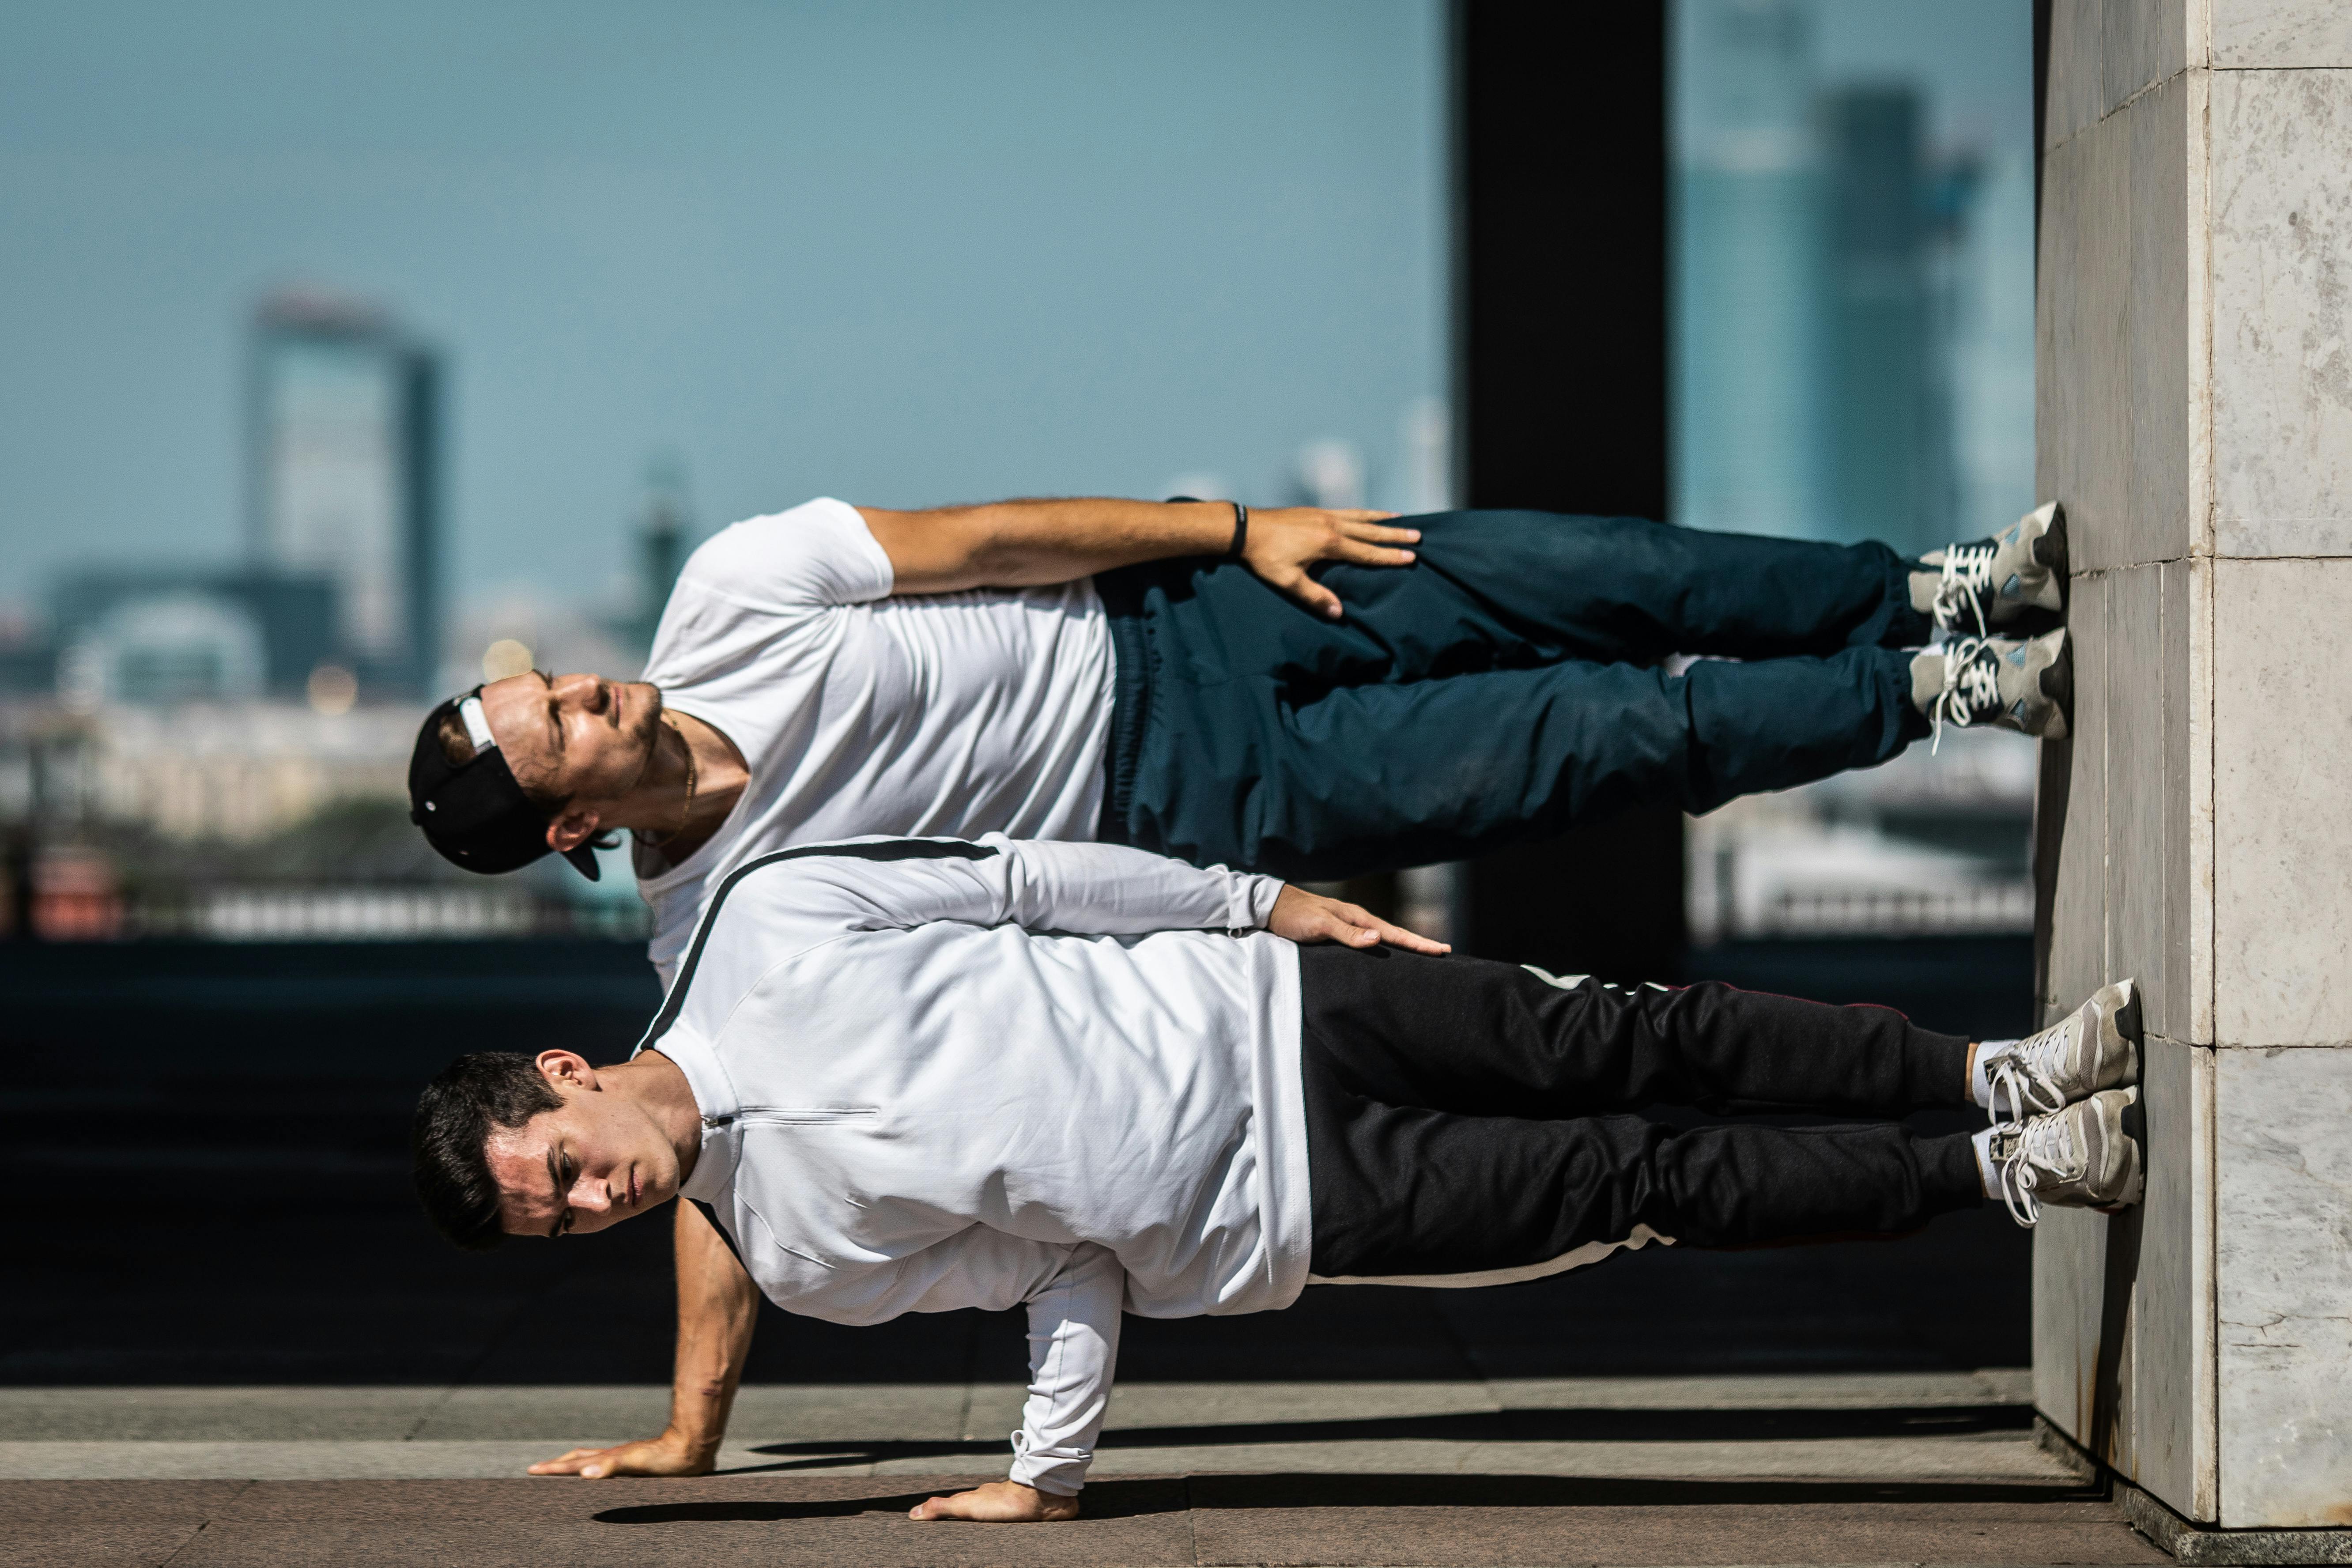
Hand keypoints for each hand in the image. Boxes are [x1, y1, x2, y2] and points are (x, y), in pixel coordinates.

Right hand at [527, 1428, 713, 1478]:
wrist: (692, 1447)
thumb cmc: (666, 1458)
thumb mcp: (635, 1462)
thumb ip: (610, 1466)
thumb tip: (584, 1473)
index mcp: (608, 1459)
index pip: (574, 1464)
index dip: (553, 1468)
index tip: (532, 1470)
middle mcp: (614, 1458)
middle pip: (579, 1459)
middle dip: (558, 1465)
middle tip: (539, 1469)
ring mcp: (625, 1459)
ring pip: (593, 1462)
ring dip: (575, 1465)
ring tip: (564, 1470)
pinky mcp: (637, 1464)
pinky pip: (608, 1467)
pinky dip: (596, 1470)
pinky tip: (603, 1476)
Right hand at [909, 1479, 1079, 1521]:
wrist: (1042, 1499)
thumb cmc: (1003, 1502)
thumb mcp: (966, 1506)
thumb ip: (941, 1508)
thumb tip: (912, 1513)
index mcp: (977, 1496)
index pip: (956, 1504)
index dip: (944, 1510)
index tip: (931, 1518)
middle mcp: (993, 1499)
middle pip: (976, 1509)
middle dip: (967, 1518)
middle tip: (955, 1528)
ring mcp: (1010, 1506)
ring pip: (995, 1516)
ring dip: (987, 1524)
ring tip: (979, 1535)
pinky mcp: (1027, 1516)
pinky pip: (1013, 1524)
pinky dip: (1006, 1529)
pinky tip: (1006, 1534)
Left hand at [1241, 507, 1419, 618]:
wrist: (1245, 528)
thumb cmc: (1265, 557)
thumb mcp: (1288, 581)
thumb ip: (1314, 596)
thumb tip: (1339, 613)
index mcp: (1328, 543)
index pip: (1366, 552)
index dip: (1389, 556)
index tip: (1411, 557)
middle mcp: (1331, 525)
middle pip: (1370, 531)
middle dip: (1395, 535)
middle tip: (1418, 537)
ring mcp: (1324, 515)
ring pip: (1361, 517)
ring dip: (1383, 520)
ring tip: (1402, 520)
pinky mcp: (1316, 511)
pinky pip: (1348, 510)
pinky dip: (1364, 512)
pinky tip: (1369, 514)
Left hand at [1268, 885, 1450, 954]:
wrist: (1272, 907)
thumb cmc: (1295, 916)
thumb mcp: (1319, 924)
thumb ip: (1347, 933)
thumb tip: (1379, 938)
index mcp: (1358, 917)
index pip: (1395, 933)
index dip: (1418, 943)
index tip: (1442, 950)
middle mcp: (1358, 920)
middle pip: (1395, 934)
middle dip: (1419, 943)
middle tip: (1443, 952)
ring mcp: (1350, 925)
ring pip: (1384, 937)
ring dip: (1404, 945)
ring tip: (1423, 953)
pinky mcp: (1340, 933)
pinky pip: (1370, 941)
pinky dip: (1386, 947)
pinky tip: (1388, 953)